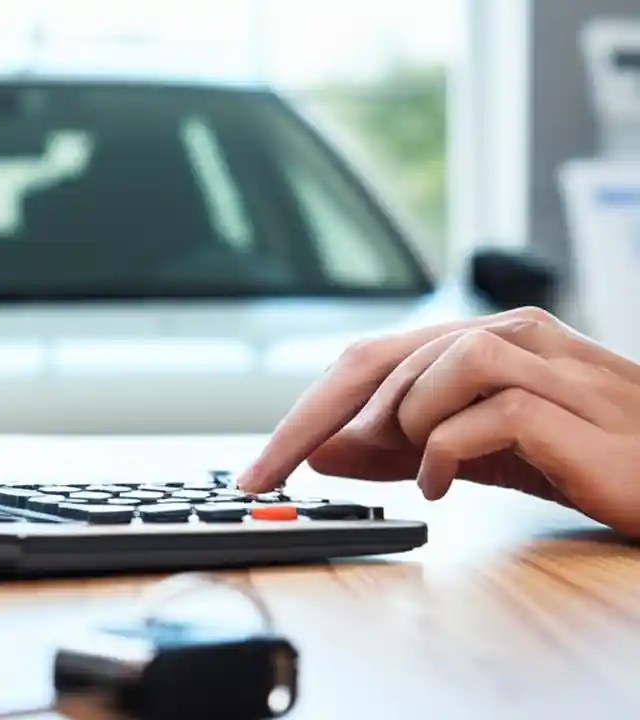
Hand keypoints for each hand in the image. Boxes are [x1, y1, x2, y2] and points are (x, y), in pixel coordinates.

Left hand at [238, 307, 639, 536]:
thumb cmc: (588, 457)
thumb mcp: (477, 451)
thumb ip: (403, 447)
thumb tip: (321, 450)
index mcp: (483, 338)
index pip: (370, 358)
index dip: (305, 410)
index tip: (258, 466)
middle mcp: (513, 336)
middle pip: (383, 357)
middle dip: (318, 421)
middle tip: (282, 474)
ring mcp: (550, 367)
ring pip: (438, 367)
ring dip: (403, 425)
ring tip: (415, 469)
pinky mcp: (577, 410)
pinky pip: (488, 414)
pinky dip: (448, 451)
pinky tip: (446, 484)